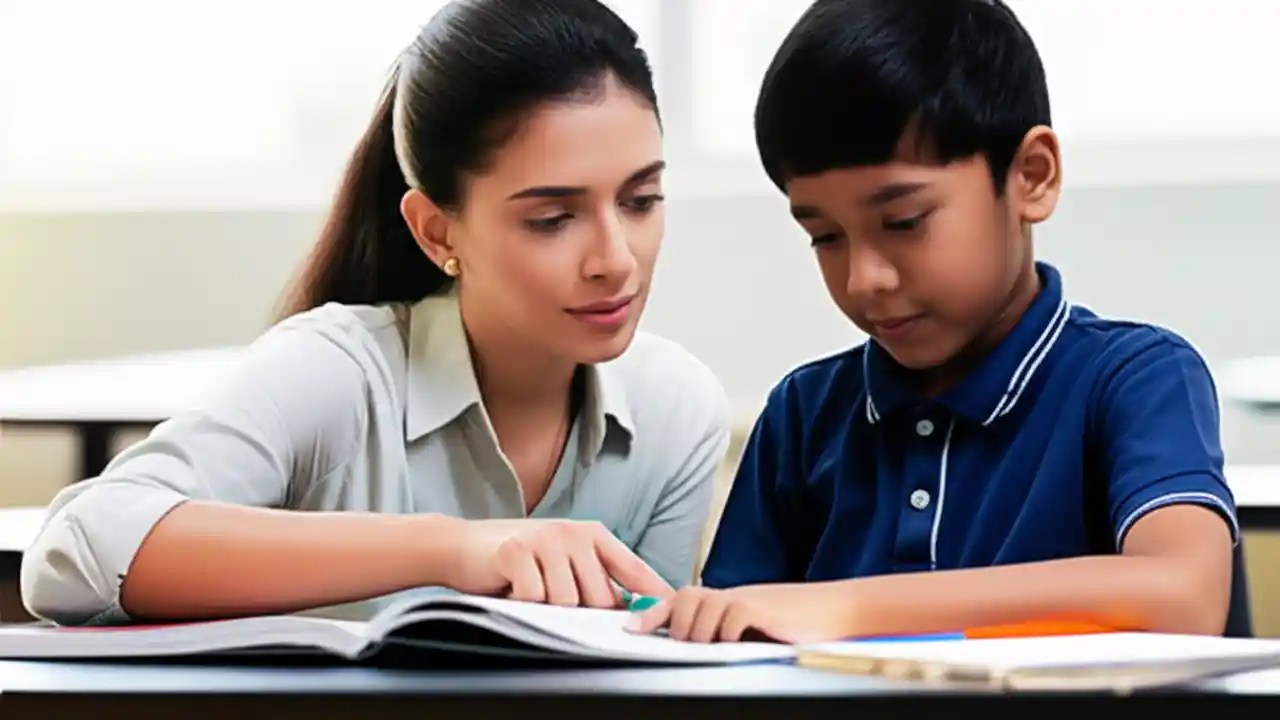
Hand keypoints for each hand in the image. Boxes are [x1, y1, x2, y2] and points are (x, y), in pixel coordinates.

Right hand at [445, 518, 672, 607]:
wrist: (462, 545)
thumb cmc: (518, 560)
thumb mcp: (564, 560)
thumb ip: (596, 577)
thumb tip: (633, 609)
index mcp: (592, 534)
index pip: (634, 568)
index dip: (654, 594)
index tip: (671, 614)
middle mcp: (574, 533)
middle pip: (599, 598)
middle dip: (580, 612)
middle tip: (552, 599)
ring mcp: (545, 540)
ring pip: (567, 602)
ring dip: (547, 608)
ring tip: (531, 591)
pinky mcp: (517, 551)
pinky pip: (534, 598)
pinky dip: (522, 603)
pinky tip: (512, 588)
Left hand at [626, 583, 855, 643]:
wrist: (837, 610)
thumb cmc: (800, 624)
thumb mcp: (757, 629)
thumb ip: (729, 632)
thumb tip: (700, 649)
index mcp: (727, 601)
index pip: (682, 600)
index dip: (655, 613)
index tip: (633, 628)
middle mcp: (731, 596)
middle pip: (684, 597)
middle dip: (672, 621)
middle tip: (679, 643)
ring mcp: (744, 599)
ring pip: (699, 606)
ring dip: (695, 630)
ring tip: (703, 647)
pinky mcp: (760, 608)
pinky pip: (729, 616)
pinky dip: (724, 631)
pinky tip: (731, 643)